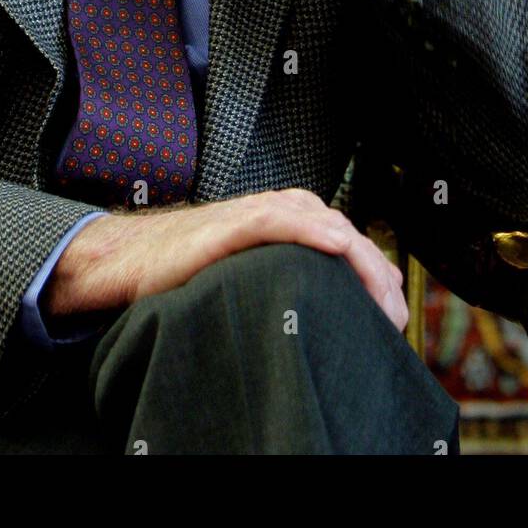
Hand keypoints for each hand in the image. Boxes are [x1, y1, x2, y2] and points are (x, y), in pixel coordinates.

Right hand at [44, 188, 408, 331]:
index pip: (352, 242)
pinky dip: (309, 226)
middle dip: (377, 276)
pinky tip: (333, 242)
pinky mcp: (230, 223)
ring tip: (379, 293)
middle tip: (394, 320)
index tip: (395, 317)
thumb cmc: (190, 268)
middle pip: (347, 234)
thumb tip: (342, 307)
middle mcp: (282, 207)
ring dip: (357, 257)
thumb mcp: (254, 272)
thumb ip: (294, 274)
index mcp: (292, 217)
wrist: (132, 259)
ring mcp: (256, 212)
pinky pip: (278, 219)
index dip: (379, 276)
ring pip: (323, 224)